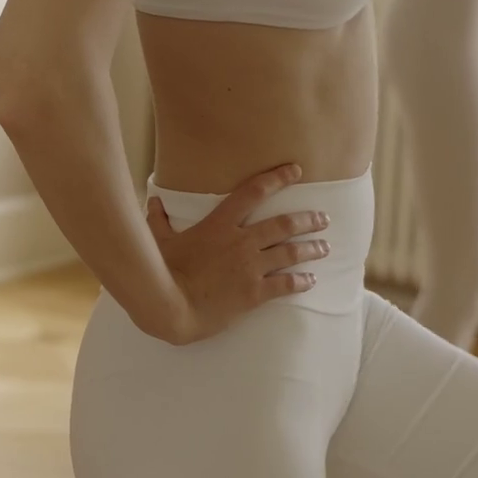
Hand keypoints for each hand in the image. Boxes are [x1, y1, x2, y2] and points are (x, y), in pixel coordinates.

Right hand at [147, 163, 332, 344]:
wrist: (172, 307)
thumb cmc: (163, 272)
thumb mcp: (159, 241)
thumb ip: (158, 220)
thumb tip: (152, 201)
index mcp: (220, 224)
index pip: (253, 193)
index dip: (277, 179)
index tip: (295, 171)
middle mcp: (241, 242)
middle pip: (283, 225)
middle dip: (307, 220)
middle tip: (323, 218)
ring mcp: (250, 268)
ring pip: (290, 253)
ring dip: (311, 249)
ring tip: (325, 247)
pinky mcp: (254, 293)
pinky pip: (285, 285)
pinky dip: (301, 281)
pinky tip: (311, 280)